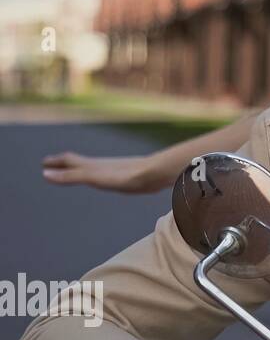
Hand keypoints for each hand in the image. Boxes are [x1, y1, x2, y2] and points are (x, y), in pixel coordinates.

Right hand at [42, 152, 167, 193]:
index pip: (70, 161)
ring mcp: (114, 170)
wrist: (155, 174)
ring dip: (82, 169)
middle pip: (80, 163)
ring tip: (78, 171)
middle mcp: (101, 165)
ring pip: (94, 167)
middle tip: (55, 165)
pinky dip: (100, 175)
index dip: (57, 162)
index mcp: (91, 165)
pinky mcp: (126, 176)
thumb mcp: (92, 177)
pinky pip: (108, 174)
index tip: (45, 163)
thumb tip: (45, 174)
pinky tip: (107, 178)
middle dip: (66, 164)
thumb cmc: (124, 175)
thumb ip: (71, 176)